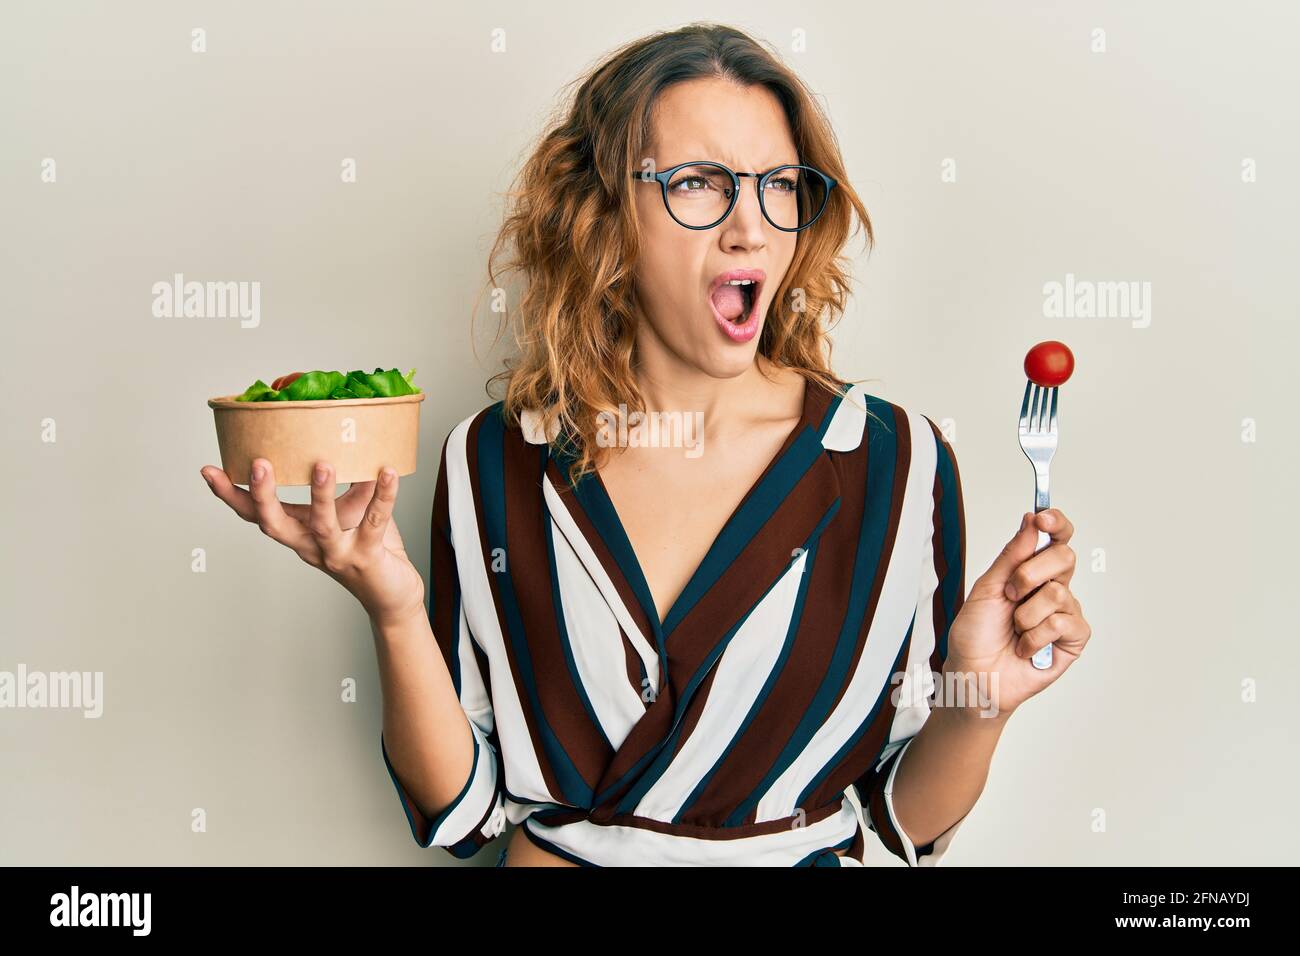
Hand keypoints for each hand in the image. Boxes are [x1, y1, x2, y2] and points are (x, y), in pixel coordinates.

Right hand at [200, 458, 426, 627]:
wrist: (392, 594)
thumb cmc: (367, 546)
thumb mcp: (349, 510)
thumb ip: (345, 482)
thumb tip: (346, 438)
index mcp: (298, 533)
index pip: (255, 515)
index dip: (230, 496)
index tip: (209, 471)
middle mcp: (310, 546)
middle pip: (274, 524)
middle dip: (263, 495)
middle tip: (258, 463)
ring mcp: (337, 553)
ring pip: (322, 525)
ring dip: (321, 494)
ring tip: (323, 465)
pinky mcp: (367, 556)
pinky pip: (374, 521)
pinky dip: (382, 495)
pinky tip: (387, 473)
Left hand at [943, 508, 1091, 719]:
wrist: (973, 675)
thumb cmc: (975, 635)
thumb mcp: (986, 589)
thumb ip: (1010, 556)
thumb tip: (1031, 521)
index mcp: (1030, 571)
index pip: (1055, 538)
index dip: (1055, 523)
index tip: (1042, 517)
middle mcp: (1052, 587)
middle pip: (1064, 556)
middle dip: (1030, 573)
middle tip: (1010, 593)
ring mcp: (1065, 612)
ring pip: (1058, 592)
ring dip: (1025, 613)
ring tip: (1014, 630)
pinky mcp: (1073, 639)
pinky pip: (1063, 622)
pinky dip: (1035, 636)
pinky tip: (1025, 648)